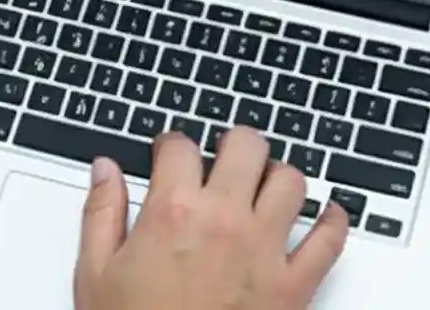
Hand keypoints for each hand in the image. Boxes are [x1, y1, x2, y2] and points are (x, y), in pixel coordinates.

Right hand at [74, 127, 348, 309]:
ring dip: (277, 176)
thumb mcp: (95, 273)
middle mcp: (224, 222)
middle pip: (246, 147)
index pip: (180, 147)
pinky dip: (334, 221)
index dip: (171, 144)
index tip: (169, 153)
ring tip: (263, 184)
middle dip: (233, 144)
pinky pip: (330, 240)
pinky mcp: (295, 286)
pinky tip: (327, 214)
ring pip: (292, 182)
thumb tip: (104, 170)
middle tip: (223, 157)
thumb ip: (101, 212)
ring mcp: (265, 251)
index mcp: (172, 213)